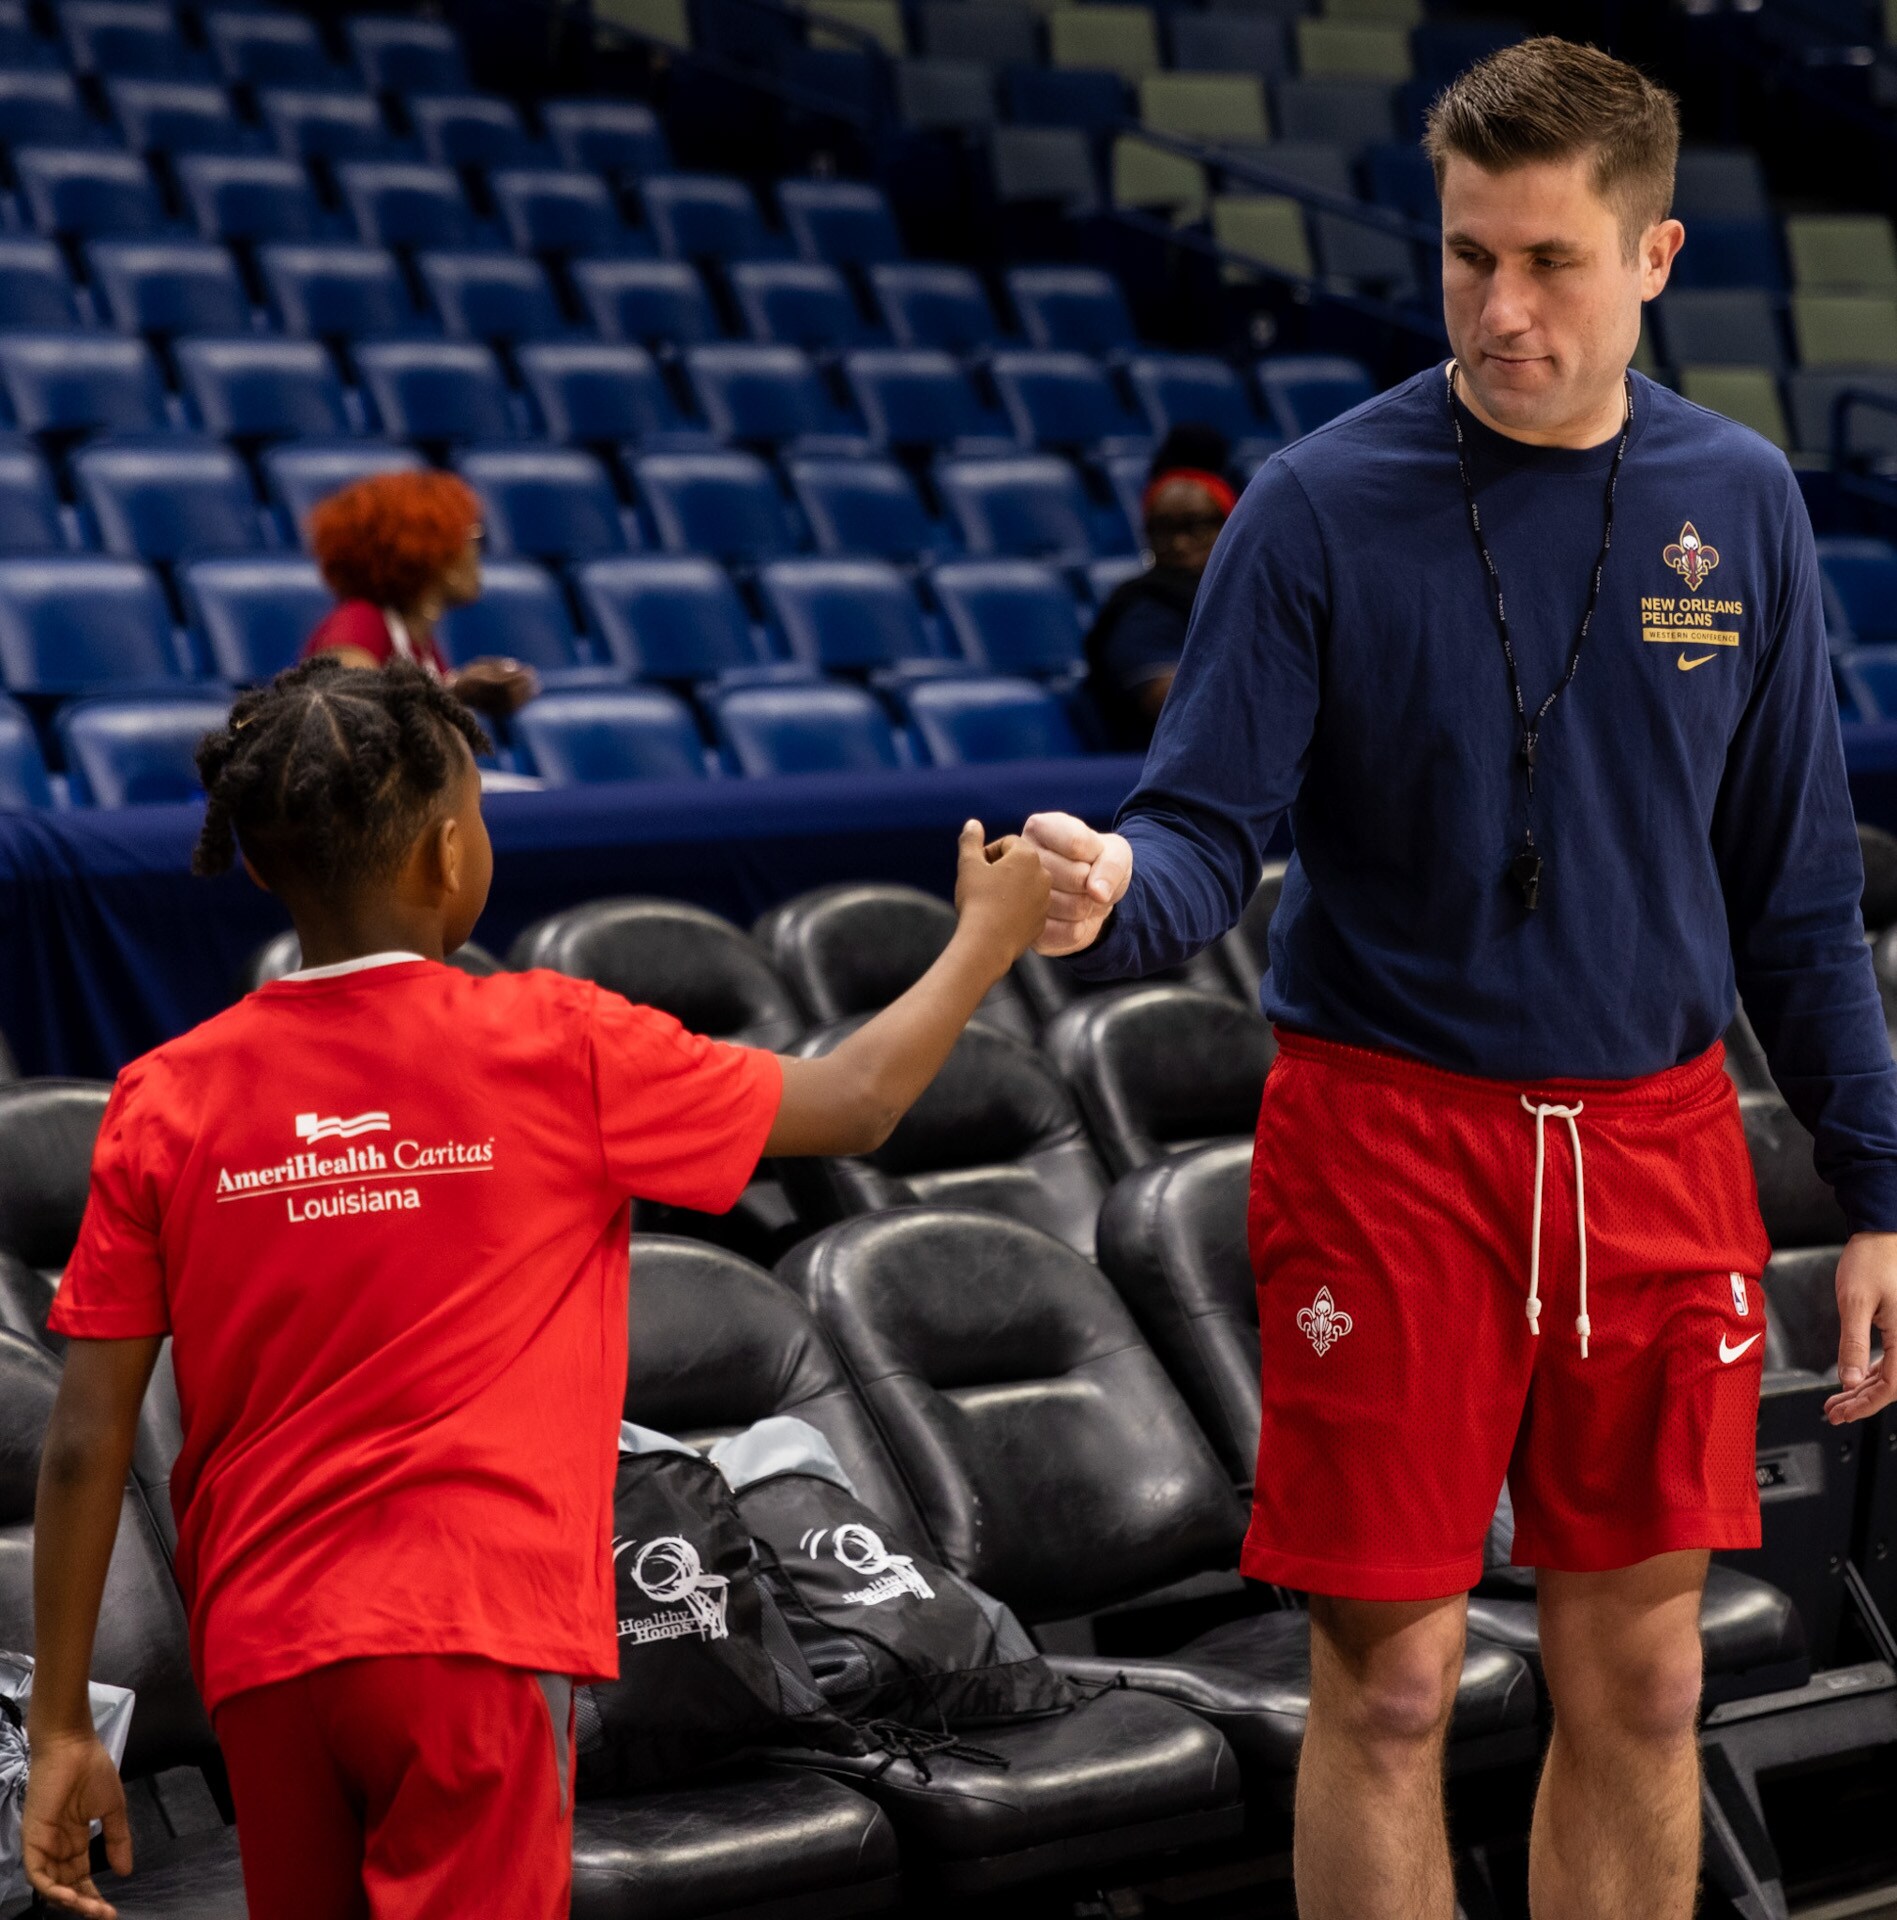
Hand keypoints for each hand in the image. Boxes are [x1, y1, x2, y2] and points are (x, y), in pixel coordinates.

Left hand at [23, 1729, 130, 1917]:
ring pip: (52, 1885)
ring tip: (92, 1909)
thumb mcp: (113, 1809)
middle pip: (68, 1886)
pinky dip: (52, 1888)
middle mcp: (57, 1848)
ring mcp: (43, 1845)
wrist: (73, 1747)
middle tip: (105, 1914)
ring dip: (71, 1901)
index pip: (81, 1877)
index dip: (94, 1895)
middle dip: (85, 1904)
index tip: (112, 1911)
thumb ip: (119, 1839)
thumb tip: (127, 1871)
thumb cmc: (94, 1771)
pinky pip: (38, 1873)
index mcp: (75, 1840)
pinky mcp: (33, 1839)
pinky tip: (70, 1895)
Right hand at [452, 657, 538, 716]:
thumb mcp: (483, 664)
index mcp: (478, 685)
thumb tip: (516, 666)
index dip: (518, 678)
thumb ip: (499, 665)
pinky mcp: (496, 715)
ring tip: (535, 684)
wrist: (460, 694)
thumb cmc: (473, 674)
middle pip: (510, 695)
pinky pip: (514, 710)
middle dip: (524, 685)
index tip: (529, 670)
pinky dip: (524, 701)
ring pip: (513, 704)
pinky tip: (532, 693)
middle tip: (533, 676)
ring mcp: (489, 709)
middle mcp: (483, 699)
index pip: (504, 684)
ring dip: (527, 694)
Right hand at [953, 819, 1050, 965]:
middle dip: (1001, 871)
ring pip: (1024, 886)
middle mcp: (1043, 875)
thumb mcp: (968, 865)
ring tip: (990, 903)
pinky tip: (998, 918)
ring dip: (1009, 889)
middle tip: (983, 886)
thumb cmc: (977, 900)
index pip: (1007, 844)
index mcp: (1028, 855)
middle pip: (1018, 864)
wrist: (987, 944)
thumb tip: (973, 823)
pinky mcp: (1042, 921)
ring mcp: (1045, 900)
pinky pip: (1027, 907)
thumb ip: (970, 840)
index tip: (977, 870)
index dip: (988, 854)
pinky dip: (1015, 909)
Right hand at [1021, 812, 1131, 956]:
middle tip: (1085, 882)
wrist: (1090, 894)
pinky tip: (1070, 917)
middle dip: (1091, 883)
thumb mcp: (1116, 853)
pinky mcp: (1029, 930)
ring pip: (1071, 907)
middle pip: (1074, 877)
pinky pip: (1066, 933)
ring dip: (1086, 906)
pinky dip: (1079, 928)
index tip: (1092, 856)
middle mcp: (1022, 860)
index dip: (1097, 855)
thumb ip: (1112, 865)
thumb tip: (1097, 893)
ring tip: (1077, 897)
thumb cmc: (1098, 863)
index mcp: (1039, 828)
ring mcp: (1020, 898)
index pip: (1076, 843)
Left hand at [1825, 1231, 1896, 1423]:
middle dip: (1862, 1401)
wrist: (1882, 1233)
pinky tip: (1854, 1379)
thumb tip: (1848, 1379)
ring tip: (1838, 1400)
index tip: (1842, 1413)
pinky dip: (1872, 1372)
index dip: (1866, 1404)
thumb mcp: (1855, 1302)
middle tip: (1833, 1412)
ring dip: (1865, 1389)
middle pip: (1893, 1384)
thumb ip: (1853, 1343)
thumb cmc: (1871, 1260)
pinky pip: (1893, 1359)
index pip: (1892, 1385)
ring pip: (1893, 1373)